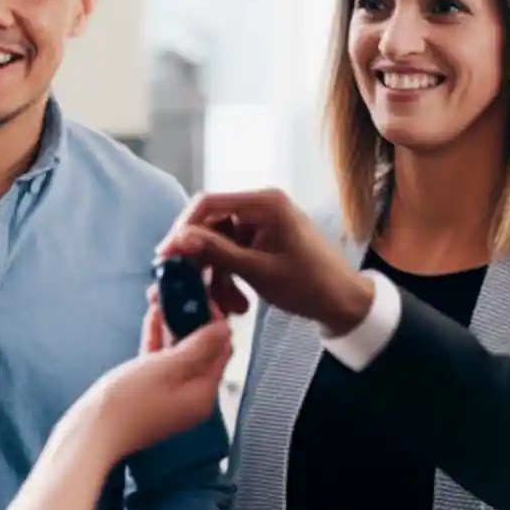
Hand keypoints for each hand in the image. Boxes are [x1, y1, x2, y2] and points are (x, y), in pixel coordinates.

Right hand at [42, 299, 231, 465]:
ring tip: (164, 298)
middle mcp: (191, 397)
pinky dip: (158, 341)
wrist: (92, 432)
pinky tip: (151, 317)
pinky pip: (161, 362)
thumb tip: (226, 329)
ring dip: (173, 326)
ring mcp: (171, 396)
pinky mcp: (151, 393)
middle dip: (192, 320)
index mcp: (203, 394)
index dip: (215, 322)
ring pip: (179, 354)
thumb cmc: (130, 401)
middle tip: (181, 294)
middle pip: (201, 351)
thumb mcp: (168, 367)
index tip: (202, 298)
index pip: (221, 350)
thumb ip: (199, 347)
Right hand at [157, 188, 372, 335]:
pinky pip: (233, 253)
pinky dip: (230, 277)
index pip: (208, 203)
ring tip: (226, 306)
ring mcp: (261, 223)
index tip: (166, 256)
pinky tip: (238, 304)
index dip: (182, 229)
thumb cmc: (309, 284)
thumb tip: (177, 241)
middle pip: (211, 225)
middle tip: (191, 288)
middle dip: (201, 260)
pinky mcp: (262, 239)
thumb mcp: (258, 271)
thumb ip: (216, 252)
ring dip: (217, 275)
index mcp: (265, 202)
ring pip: (219, 244)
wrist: (344, 303)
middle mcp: (261, 205)